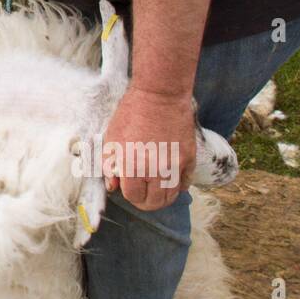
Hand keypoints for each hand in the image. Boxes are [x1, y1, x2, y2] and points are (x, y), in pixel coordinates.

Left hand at [101, 86, 196, 210]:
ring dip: (162, 197)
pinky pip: (186, 183)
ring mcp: (175, 166)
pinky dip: (178, 186)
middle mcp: (155, 170)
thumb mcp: (112, 139)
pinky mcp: (189, 158)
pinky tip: (170, 178)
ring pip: (171, 197)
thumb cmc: (131, 114)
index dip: (130, 195)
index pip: (134, 197)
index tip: (128, 188)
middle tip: (142, 192)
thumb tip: (114, 186)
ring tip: (155, 188)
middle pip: (154, 202)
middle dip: (145, 201)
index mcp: (133, 166)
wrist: (159, 96)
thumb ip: (110, 166)